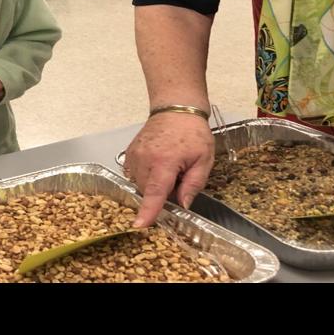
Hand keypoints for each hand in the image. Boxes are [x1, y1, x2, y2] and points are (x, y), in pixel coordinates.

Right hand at [122, 111, 214, 227]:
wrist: (176, 109)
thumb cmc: (193, 133)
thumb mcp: (204, 160)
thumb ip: (193, 185)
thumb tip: (183, 206)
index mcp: (165, 161)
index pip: (156, 191)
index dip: (148, 210)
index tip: (139, 225)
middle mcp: (145, 158)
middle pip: (149, 191)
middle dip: (163, 192)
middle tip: (178, 176)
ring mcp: (134, 155)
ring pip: (140, 185)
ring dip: (154, 184)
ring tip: (168, 167)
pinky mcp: (129, 154)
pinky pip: (134, 175)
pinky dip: (146, 176)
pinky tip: (158, 165)